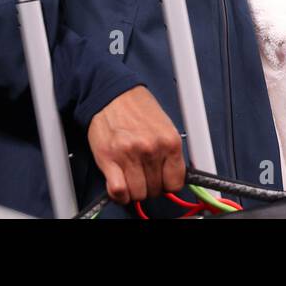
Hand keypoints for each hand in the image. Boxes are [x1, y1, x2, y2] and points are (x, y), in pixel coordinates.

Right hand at [87, 86, 185, 205]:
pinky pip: (118, 190)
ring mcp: (130, 155)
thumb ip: (169, 152)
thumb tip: (173, 175)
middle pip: (156, 190)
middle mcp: (152, 149)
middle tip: (143, 176)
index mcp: (170, 141)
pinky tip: (118, 185)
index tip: (161, 180)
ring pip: (138, 193)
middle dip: (149, 186)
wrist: (111, 92)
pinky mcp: (109, 158)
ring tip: (130, 178)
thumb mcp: (165, 126)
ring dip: (133, 190)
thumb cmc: (136, 107)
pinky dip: (119, 194)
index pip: (175, 183)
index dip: (167, 184)